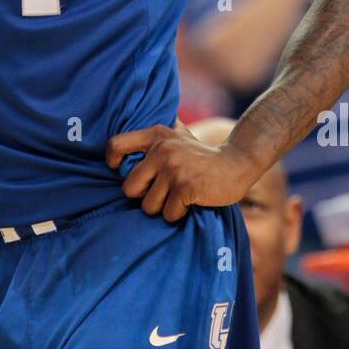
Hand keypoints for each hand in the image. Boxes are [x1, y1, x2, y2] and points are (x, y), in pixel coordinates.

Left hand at [106, 123, 252, 222]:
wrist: (236, 162)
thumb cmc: (201, 156)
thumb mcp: (178, 136)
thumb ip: (156, 138)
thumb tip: (123, 148)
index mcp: (156, 135)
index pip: (116, 144)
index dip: (112, 161)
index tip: (120, 171)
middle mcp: (162, 149)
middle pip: (130, 188)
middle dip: (143, 198)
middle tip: (160, 194)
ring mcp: (174, 168)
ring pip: (149, 206)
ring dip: (163, 208)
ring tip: (177, 197)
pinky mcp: (186, 187)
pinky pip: (168, 214)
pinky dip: (177, 214)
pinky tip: (190, 202)